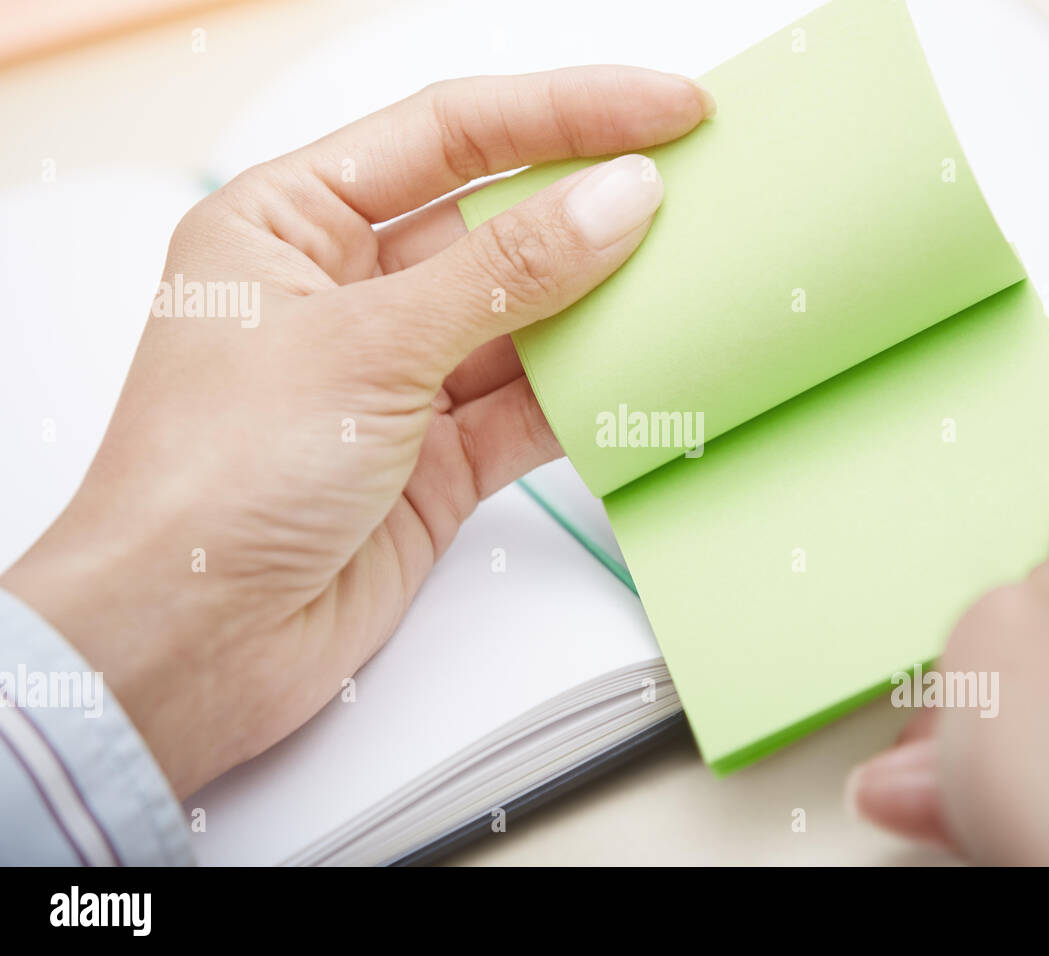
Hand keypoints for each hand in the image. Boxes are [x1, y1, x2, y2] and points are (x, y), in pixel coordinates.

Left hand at [0, 67, 713, 797]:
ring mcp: (397, 379)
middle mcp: (345, 292)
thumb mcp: (367, 345)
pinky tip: (650, 365)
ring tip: (696, 273)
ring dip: (603, 304)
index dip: (564, 112)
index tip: (665, 107)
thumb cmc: (213, 480)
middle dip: (592, 207)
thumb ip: (507, 274)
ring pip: (525, 320)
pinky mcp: (438, 460)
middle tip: (699, 185)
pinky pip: (532, 405)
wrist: (188, 648)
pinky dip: (591, 391)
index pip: (447, 134)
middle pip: (495, 224)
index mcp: (290, 222)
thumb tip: (618, 197)